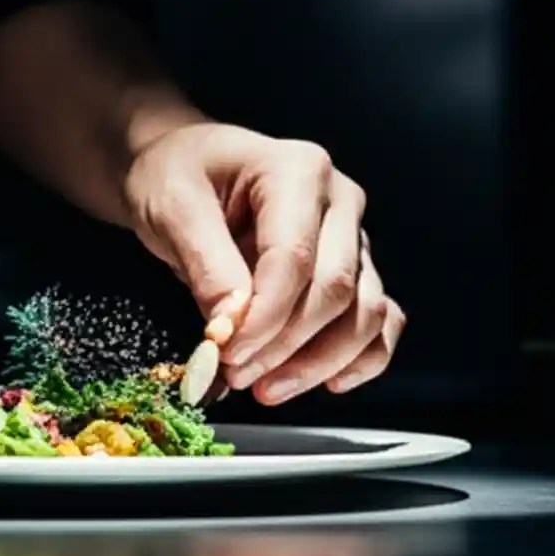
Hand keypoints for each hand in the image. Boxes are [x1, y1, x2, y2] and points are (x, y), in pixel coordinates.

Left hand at [124, 123, 404, 404]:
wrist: (179, 167)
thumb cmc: (176, 176)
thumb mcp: (174, 209)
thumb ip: (207, 265)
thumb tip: (231, 324)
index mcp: (299, 170)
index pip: (295, 259)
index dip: (264, 318)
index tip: (227, 353)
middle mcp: (339, 201)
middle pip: (335, 290)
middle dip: (285, 345)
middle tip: (235, 374)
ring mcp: (353, 236)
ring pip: (364, 313)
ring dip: (319, 362)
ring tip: (266, 388)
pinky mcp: (355, 269)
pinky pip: (380, 321)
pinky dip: (361, 358)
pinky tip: (328, 382)